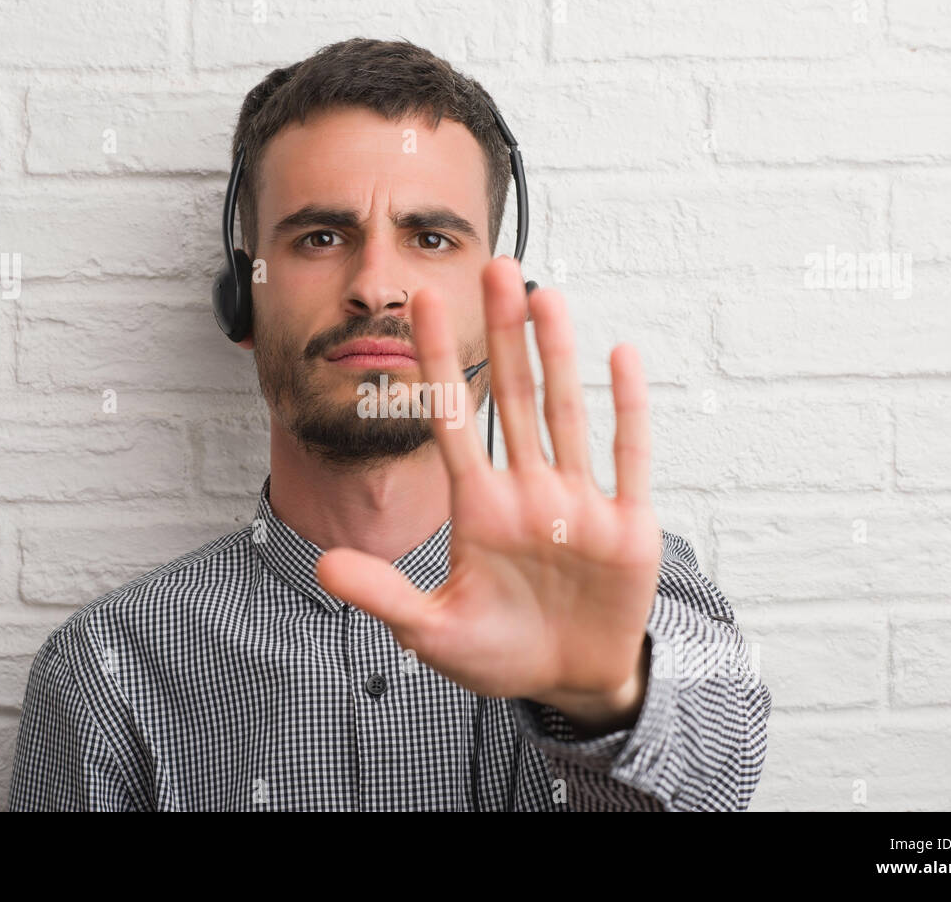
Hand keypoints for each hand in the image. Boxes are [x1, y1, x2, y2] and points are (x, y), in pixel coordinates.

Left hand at [315, 256, 661, 733]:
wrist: (572, 683)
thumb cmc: (503, 653)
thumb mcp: (435, 630)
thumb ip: (385, 594)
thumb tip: (323, 563)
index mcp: (479, 510)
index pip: (450, 422)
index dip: (432, 365)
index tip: (417, 307)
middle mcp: (527, 493)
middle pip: (512, 399)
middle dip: (501, 335)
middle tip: (495, 268)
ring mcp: (578, 503)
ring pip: (566, 414)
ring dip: (558, 356)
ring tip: (545, 296)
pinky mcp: (626, 526)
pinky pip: (628, 458)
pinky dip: (627, 410)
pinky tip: (621, 356)